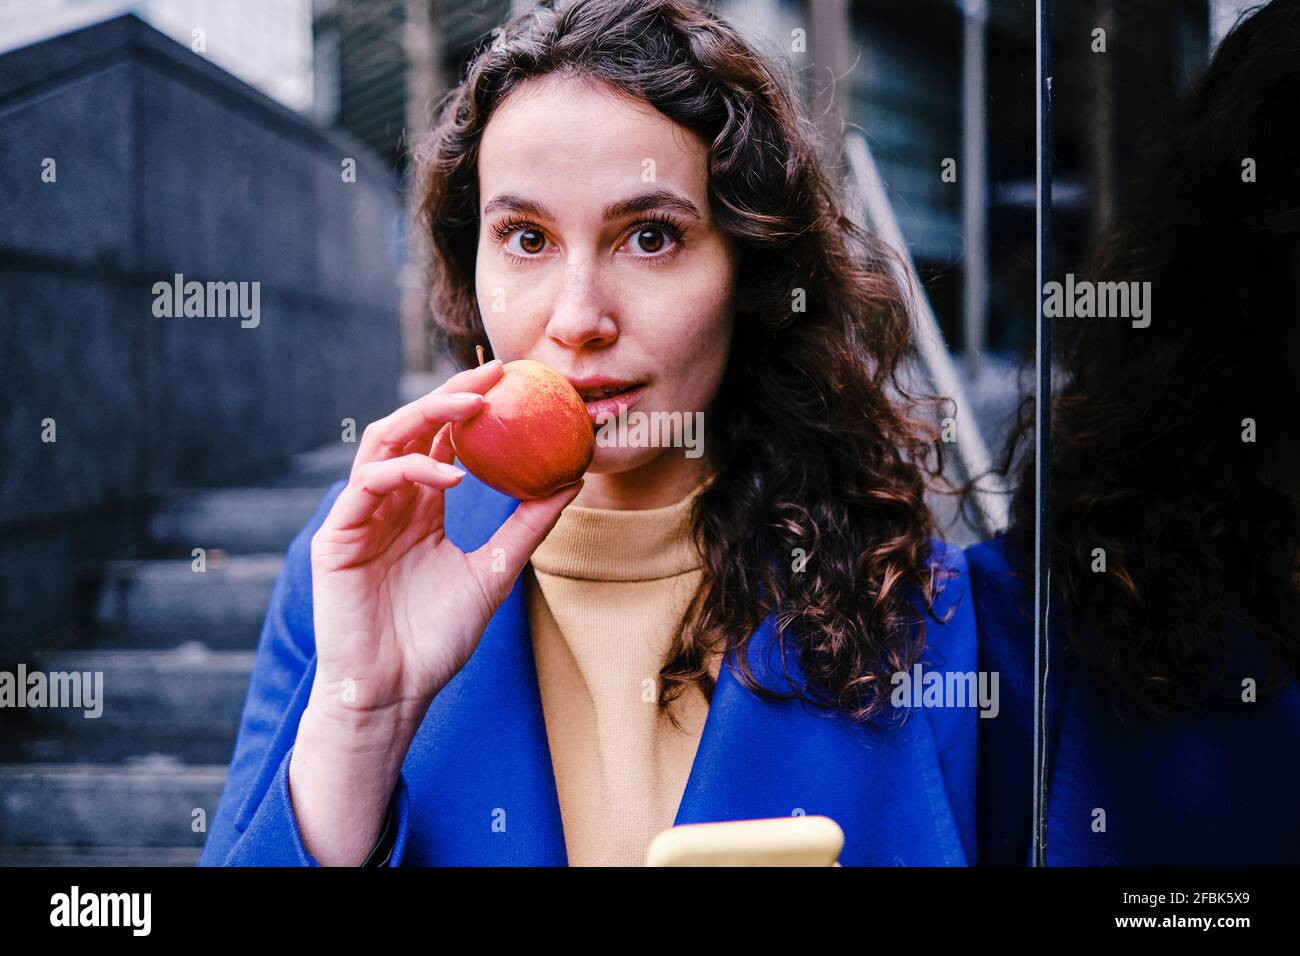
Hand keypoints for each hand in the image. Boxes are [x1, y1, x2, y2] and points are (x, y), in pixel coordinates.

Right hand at [307, 358, 583, 729]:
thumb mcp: (495, 573)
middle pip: (412, 427)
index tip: (514, 380)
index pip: (442, 439)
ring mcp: (359, 517)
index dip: (471, 405)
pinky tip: (448, 476)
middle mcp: (388, 503)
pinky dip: (407, 471)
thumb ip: (526, 526)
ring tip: (473, 407)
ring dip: (426, 417)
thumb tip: (571, 481)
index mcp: (420, 508)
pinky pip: (367, 486)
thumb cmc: (438, 639)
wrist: (394, 691)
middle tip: (494, 373)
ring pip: (384, 443)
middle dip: (450, 393)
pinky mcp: (336, 538)